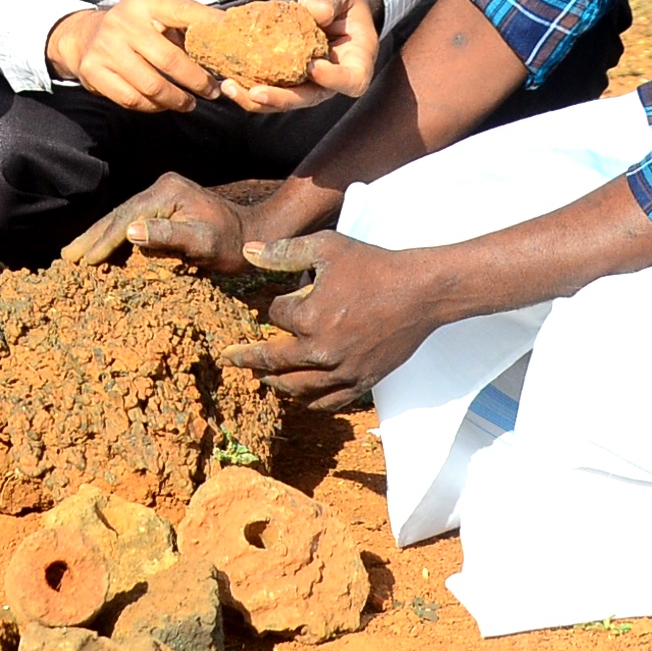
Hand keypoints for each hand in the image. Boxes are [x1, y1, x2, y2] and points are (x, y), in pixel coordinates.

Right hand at [46, 0, 219, 111]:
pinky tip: (163, 105)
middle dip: (196, 80)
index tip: (233, 38)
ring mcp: (106, 48)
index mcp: (144, 3)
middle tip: (212, 91)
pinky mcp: (94, 71)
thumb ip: (184, 24)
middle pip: (169, 60)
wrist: (83, 36)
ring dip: (177, 99)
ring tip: (190, 103)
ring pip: (152, 85)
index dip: (209, 24)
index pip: (182, 10)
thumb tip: (227, 39)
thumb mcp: (154, 14)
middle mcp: (123, 23)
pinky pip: (132, 99)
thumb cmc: (132, 27)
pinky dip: (153, 106)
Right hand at [60, 171, 260, 269]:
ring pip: (122, 217)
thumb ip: (168, 236)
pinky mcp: (165, 204)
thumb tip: (131, 233)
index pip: (126, 220)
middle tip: (67, 257)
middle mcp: (161, 187)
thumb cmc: (232, 244)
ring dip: (98, 236)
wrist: (255, 234)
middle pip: (119, 215)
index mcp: (166, 193)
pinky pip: (133, 220)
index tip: (84, 262)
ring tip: (75, 253)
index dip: (103, 242)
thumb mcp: (203, 242)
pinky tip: (101, 247)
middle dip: (93, 237)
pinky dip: (114, 235)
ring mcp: (162, 194)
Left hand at [219, 0, 385, 113]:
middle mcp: (333, 78)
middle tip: (255, 93)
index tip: (312, 67)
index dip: (334, 79)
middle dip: (282, 98)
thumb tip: (318, 12)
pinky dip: (249, 88)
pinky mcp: (289, 78)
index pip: (352, 81)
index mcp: (356, 60)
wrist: (329, 3)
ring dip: (258, 99)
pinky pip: (271, 89)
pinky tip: (228, 81)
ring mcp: (309, 82)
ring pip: (286, 100)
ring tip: (230, 88)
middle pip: (311, 98)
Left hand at [219, 232, 445, 410]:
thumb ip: (283, 252)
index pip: (275, 317)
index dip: (278, 306)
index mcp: (309, 318)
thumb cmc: (373, 266)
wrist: (420, 291)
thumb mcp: (325, 248)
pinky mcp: (363, 381)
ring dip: (276, 382)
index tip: (288, 299)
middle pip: (274, 362)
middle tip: (231, 359)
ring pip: (298, 388)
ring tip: (263, 377)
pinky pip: (328, 401)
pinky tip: (302, 396)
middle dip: (249, 358)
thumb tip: (247, 252)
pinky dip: (310, 401)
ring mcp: (343, 371)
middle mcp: (322, 351)